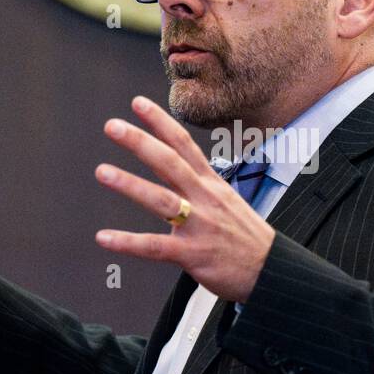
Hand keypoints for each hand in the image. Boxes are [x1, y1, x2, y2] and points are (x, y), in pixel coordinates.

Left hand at [94, 96, 275, 302]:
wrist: (271, 270)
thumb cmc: (247, 238)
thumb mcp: (228, 201)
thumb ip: (200, 187)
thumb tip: (178, 175)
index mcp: (211, 184)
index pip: (184, 145)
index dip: (160, 122)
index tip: (138, 103)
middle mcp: (204, 199)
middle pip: (170, 163)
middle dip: (140, 142)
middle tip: (112, 126)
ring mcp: (199, 225)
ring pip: (161, 200)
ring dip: (130, 184)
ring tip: (103, 171)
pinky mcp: (193, 254)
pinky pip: (155, 246)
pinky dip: (128, 242)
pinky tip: (104, 237)